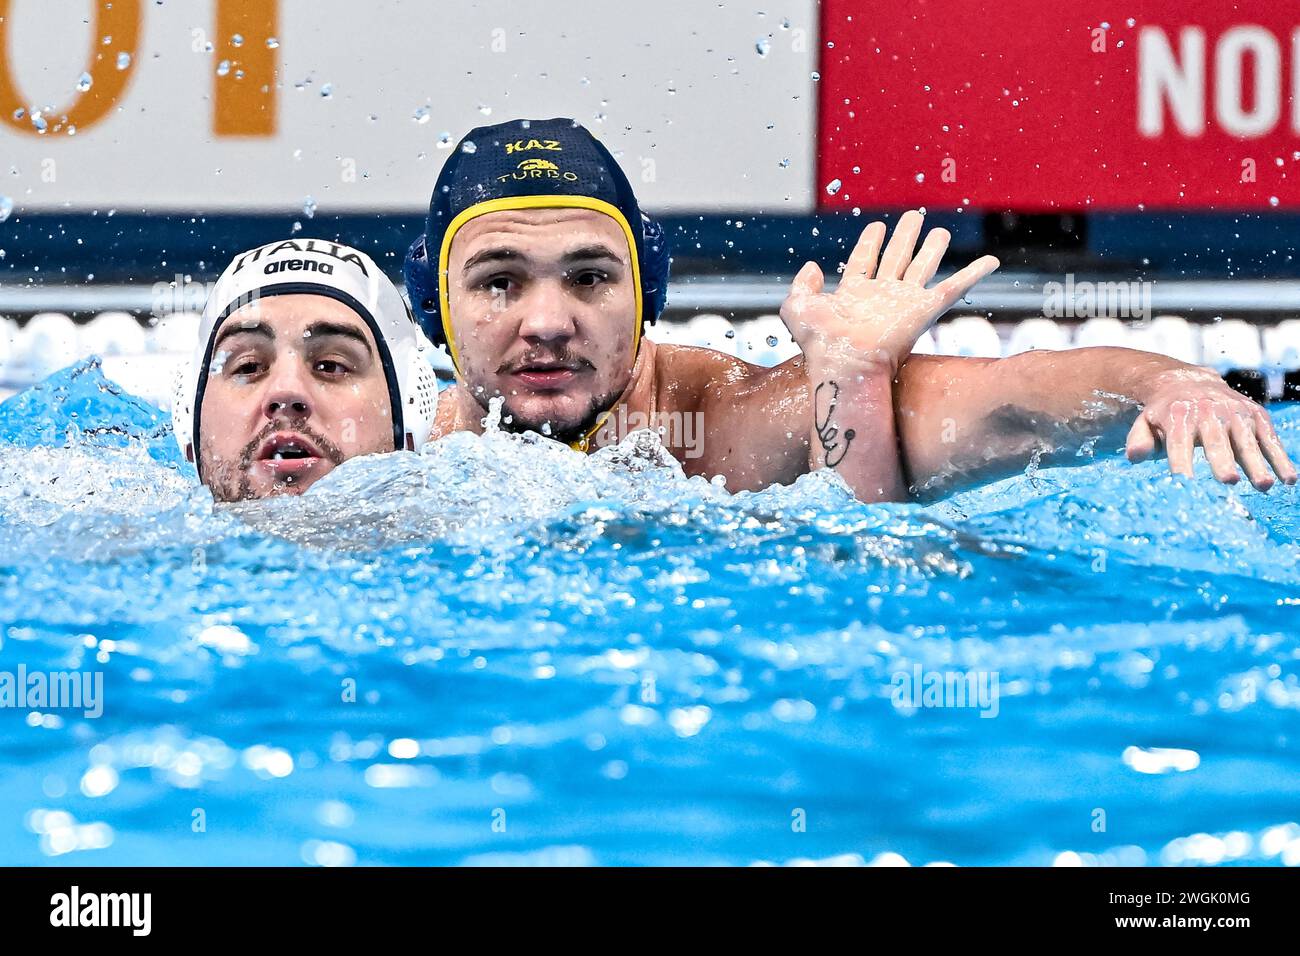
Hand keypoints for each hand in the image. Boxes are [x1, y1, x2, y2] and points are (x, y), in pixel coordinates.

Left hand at [780, 209, 999, 372]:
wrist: (845, 363)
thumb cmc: (819, 343)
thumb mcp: (796, 308)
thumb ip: (801, 286)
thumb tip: (812, 266)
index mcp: (853, 295)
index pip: (864, 261)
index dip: (870, 242)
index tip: (877, 226)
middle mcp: (881, 298)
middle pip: (897, 259)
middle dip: (904, 237)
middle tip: (913, 217)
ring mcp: (904, 304)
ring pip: (922, 267)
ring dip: (932, 248)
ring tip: (940, 231)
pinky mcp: (925, 311)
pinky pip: (954, 288)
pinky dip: (974, 274)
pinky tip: (991, 261)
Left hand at [1126, 369, 1296, 489]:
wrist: (1188, 383)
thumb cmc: (1164, 414)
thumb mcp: (1145, 423)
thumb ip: (1140, 439)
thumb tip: (1134, 457)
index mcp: (1178, 417)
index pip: (1178, 443)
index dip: (1180, 462)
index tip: (1183, 483)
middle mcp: (1208, 413)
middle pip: (1215, 441)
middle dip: (1222, 460)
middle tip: (1229, 481)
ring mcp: (1235, 413)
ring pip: (1247, 440)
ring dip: (1257, 463)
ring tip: (1264, 486)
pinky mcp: (1255, 415)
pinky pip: (1269, 438)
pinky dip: (1280, 458)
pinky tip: (1289, 479)